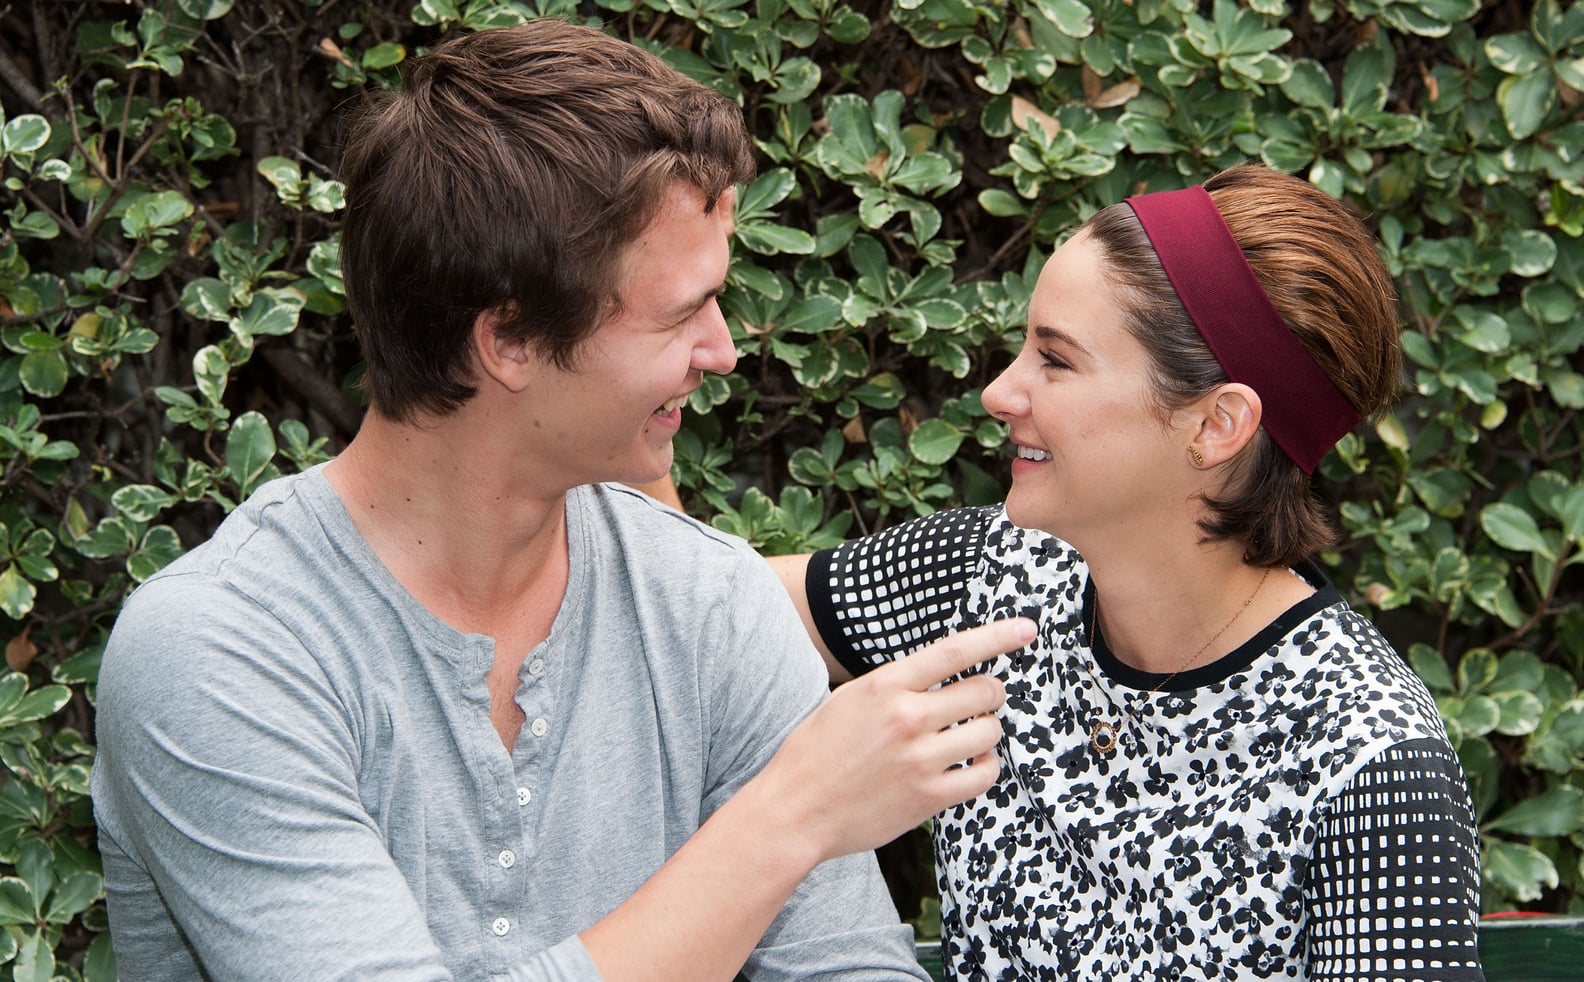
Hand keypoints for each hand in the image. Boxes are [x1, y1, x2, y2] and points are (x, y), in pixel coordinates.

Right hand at [756, 618, 1030, 862]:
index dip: (996, 636)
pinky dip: (986, 765)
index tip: (1025, 629)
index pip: (954, 650)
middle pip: (982, 690)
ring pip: (989, 731)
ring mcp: (920, 759)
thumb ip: (896, 684)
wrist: (793, 811)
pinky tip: (972, 763)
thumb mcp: (849, 700)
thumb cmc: (816, 752)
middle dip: (991, 692)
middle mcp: (906, 717)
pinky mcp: (928, 798)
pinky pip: (984, 774)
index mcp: (884, 685)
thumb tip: (944, 671)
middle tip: (981, 699)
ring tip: (969, 734)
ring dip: (988, 729)